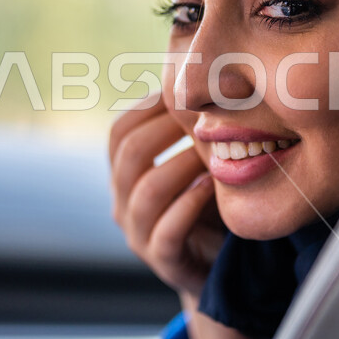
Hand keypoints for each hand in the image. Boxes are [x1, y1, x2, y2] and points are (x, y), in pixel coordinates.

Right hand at [109, 92, 225, 299]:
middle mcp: (123, 203)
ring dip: (180, 165)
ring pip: (145, 192)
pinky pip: (167, 231)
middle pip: (128, 156)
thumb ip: (190, 129)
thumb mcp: (197, 162)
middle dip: (167, 130)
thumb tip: (203, 73)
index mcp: (124, 175)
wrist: (219, 266)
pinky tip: (211, 186)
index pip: (119, 132)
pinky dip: (189, 204)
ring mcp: (139, 235)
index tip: (185, 92)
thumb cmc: (209, 205)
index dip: (149, 107)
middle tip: (202, 115)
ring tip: (209, 151)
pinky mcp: (164, 261)